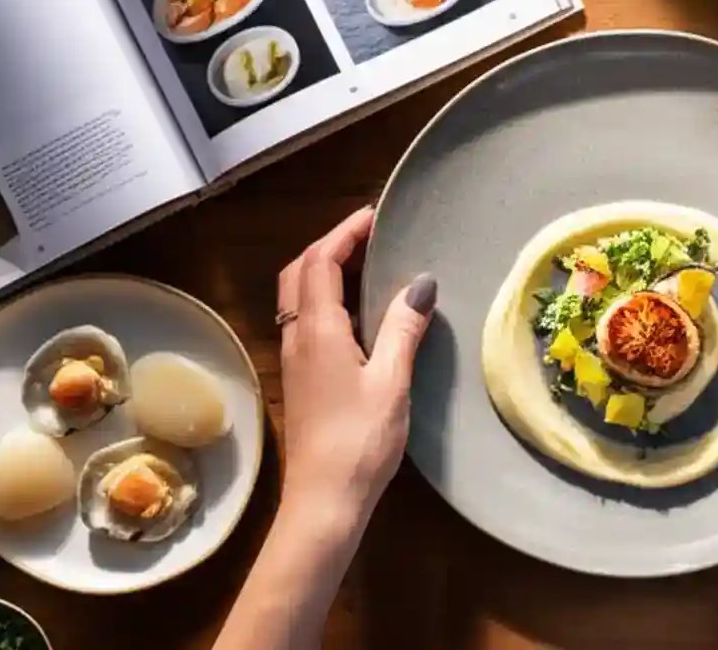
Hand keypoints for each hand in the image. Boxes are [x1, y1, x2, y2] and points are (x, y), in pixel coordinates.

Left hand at [276, 207, 436, 512]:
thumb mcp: (392, 381)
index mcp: (317, 331)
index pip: (320, 262)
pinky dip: (329, 300)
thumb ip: (404, 328)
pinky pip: (308, 321)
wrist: (324, 501)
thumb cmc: (360, 441)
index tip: (376, 216)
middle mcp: (298, 338)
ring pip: (299, 298)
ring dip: (326, 271)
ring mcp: (297, 360)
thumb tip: (421, 282)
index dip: (344, 233)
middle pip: (301, 273)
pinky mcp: (304, 380)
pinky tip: (359, 314)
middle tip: (370, 236)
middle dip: (330, 245)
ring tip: (367, 265)